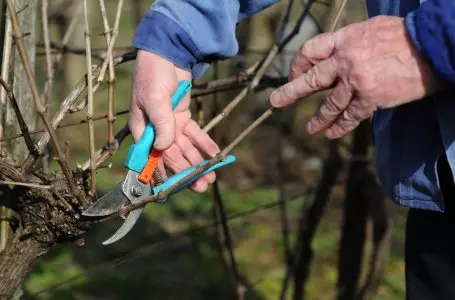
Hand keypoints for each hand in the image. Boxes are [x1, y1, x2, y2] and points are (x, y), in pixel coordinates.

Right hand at [128, 50, 219, 191]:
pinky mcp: (183, 118)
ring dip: (197, 162)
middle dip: (186, 172)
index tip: (176, 188)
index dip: (164, 173)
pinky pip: (195, 134)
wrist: (166, 55)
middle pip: (172, 157)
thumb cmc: (153, 75)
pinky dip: (204, 144)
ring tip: (210, 177)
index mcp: (142, 130)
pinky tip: (215, 154)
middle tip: (201, 186)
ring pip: (185, 149)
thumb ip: (161, 123)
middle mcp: (156, 131)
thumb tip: (164, 146)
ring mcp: (171, 125)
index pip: (152, 157)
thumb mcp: (154, 98)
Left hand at [270, 16, 442, 138]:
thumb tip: (335, 52)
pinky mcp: (371, 98)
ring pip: (329, 104)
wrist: (433, 46)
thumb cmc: (404, 36)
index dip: (299, 64)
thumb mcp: (370, 29)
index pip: (310, 51)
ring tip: (310, 129)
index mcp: (343, 39)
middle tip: (276, 102)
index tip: (295, 74)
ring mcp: (356, 81)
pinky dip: (338, 127)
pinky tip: (330, 134)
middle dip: (290, 92)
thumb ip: (349, 42)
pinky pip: (349, 117)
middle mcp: (344, 60)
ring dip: (318, 119)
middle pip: (311, 79)